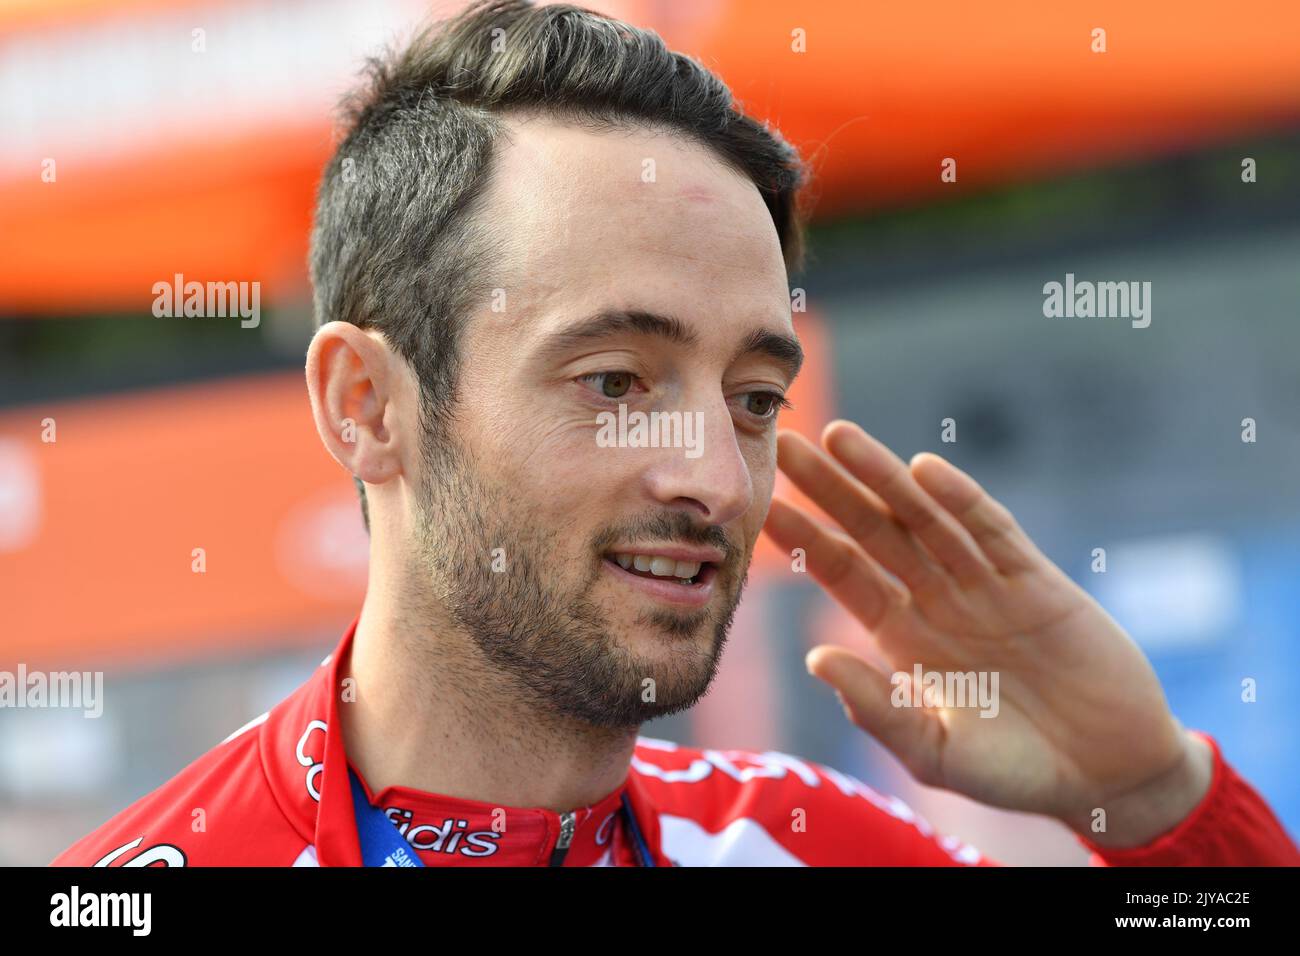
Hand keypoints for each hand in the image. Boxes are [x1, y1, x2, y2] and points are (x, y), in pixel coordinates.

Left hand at [763, 421, 1212, 847]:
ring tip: (839, 437)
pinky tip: (925, 471)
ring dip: (883, 476)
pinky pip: (992, 532)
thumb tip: (815, 658)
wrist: (1108, 771)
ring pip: (923, 518)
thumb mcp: (935, 752)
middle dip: (829, 488)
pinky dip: (961, 500)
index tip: (762, 506)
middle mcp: (935, 597)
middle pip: (871, 530)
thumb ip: (878, 709)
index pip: (842, 572)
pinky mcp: (1035, 580)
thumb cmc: (1013, 768)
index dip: (804, 539)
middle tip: (783, 445)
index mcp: (901, 634)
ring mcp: (983, 583)